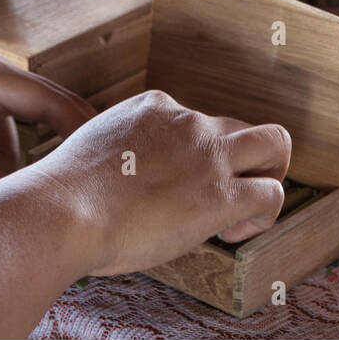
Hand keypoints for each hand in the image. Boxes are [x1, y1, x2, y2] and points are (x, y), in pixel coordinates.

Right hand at [29, 90, 290, 275]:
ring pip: (275, 143)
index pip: (192, 122)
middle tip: (225, 190)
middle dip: (241, 157)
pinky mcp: (222, 193)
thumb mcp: (93, 150)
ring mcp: (208, 154)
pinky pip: (272, 194)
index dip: (190, 157)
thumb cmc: (64, 196)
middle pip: (239, 126)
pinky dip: (262, 215)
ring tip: (245, 208)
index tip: (172, 188)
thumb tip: (124, 183)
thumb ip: (119, 154)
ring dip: (269, 173)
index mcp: (152, 107)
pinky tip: (231, 232)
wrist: (63, 210)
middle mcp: (186, 121)